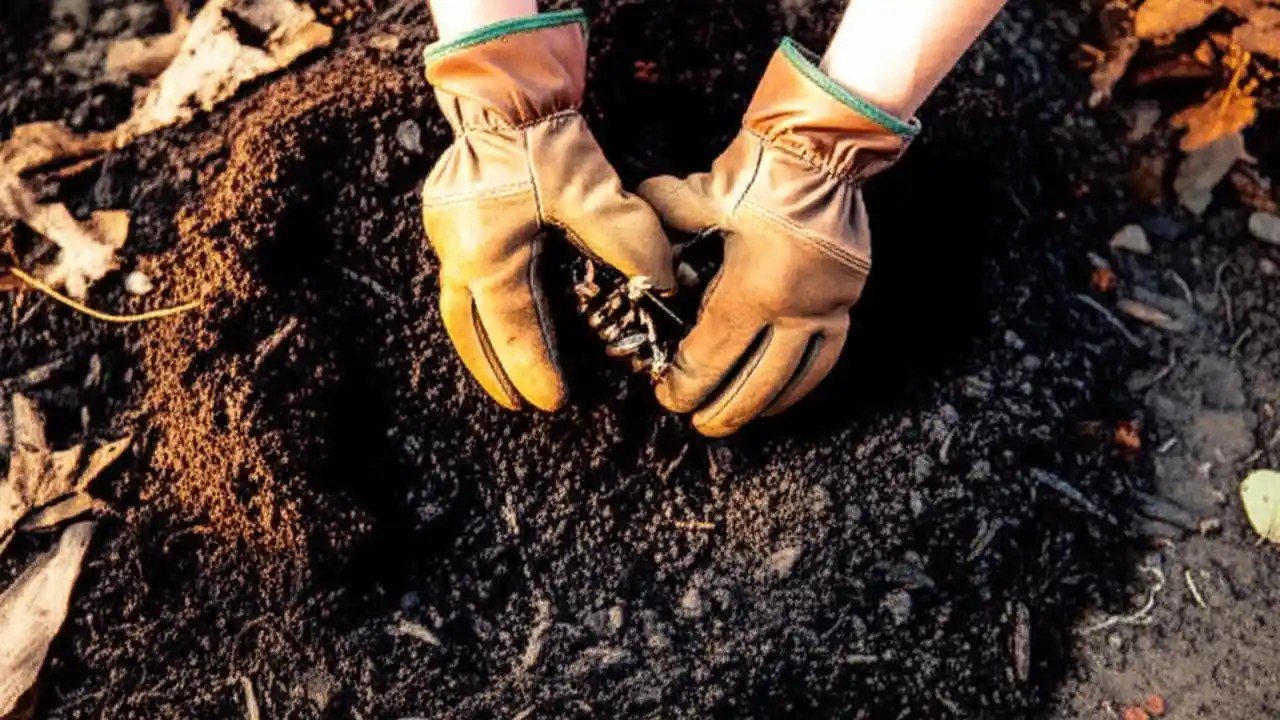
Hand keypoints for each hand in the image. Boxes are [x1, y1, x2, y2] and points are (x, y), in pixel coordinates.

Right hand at [421, 10, 673, 411]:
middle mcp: (457, 251)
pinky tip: (499, 320)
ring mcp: (446, 234)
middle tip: (518, 404)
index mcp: (488, 253)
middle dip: (494, 372)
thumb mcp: (598, 193)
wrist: (505, 89)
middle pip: (469, 331)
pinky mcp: (447, 218)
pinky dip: (479, 310)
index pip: (512, 328)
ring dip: (481, 345)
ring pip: (457, 310)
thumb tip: (667, 288)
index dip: (533, 369)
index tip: (553, 402)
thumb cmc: (547, 139)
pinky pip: (458, 282)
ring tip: (503, 376)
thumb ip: (632, 245)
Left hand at [638, 39, 918, 436]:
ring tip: (737, 418)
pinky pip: (826, 359)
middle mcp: (796, 310)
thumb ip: (654, 234)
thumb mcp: (690, 200)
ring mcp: (828, 309)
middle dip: (721, 410)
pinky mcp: (847, 300)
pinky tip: (780, 394)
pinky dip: (800, 384)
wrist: (819, 150)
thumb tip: (629, 262)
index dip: (685, 386)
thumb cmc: (752, 175)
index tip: (667, 395)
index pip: (711, 359)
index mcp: (752, 290)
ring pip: (795, 381)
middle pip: (754, 385)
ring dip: (763, 406)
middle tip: (698, 422)